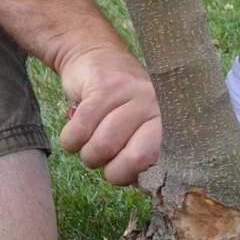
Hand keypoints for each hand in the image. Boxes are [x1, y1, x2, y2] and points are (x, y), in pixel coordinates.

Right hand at [54, 40, 160, 186]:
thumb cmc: (117, 106)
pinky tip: (77, 122)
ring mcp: (133, 96)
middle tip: (104, 148)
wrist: (95, 57)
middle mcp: (157, 107)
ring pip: (99, 149)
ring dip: (85, 150)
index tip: (119, 162)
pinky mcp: (105, 88)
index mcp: (169, 122)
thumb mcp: (137, 128)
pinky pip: (77, 134)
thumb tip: (136, 182)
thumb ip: (141, 156)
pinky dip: (70, 138)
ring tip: (91, 132)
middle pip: (129, 161)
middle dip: (107, 165)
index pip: (157, 164)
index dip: (130, 173)